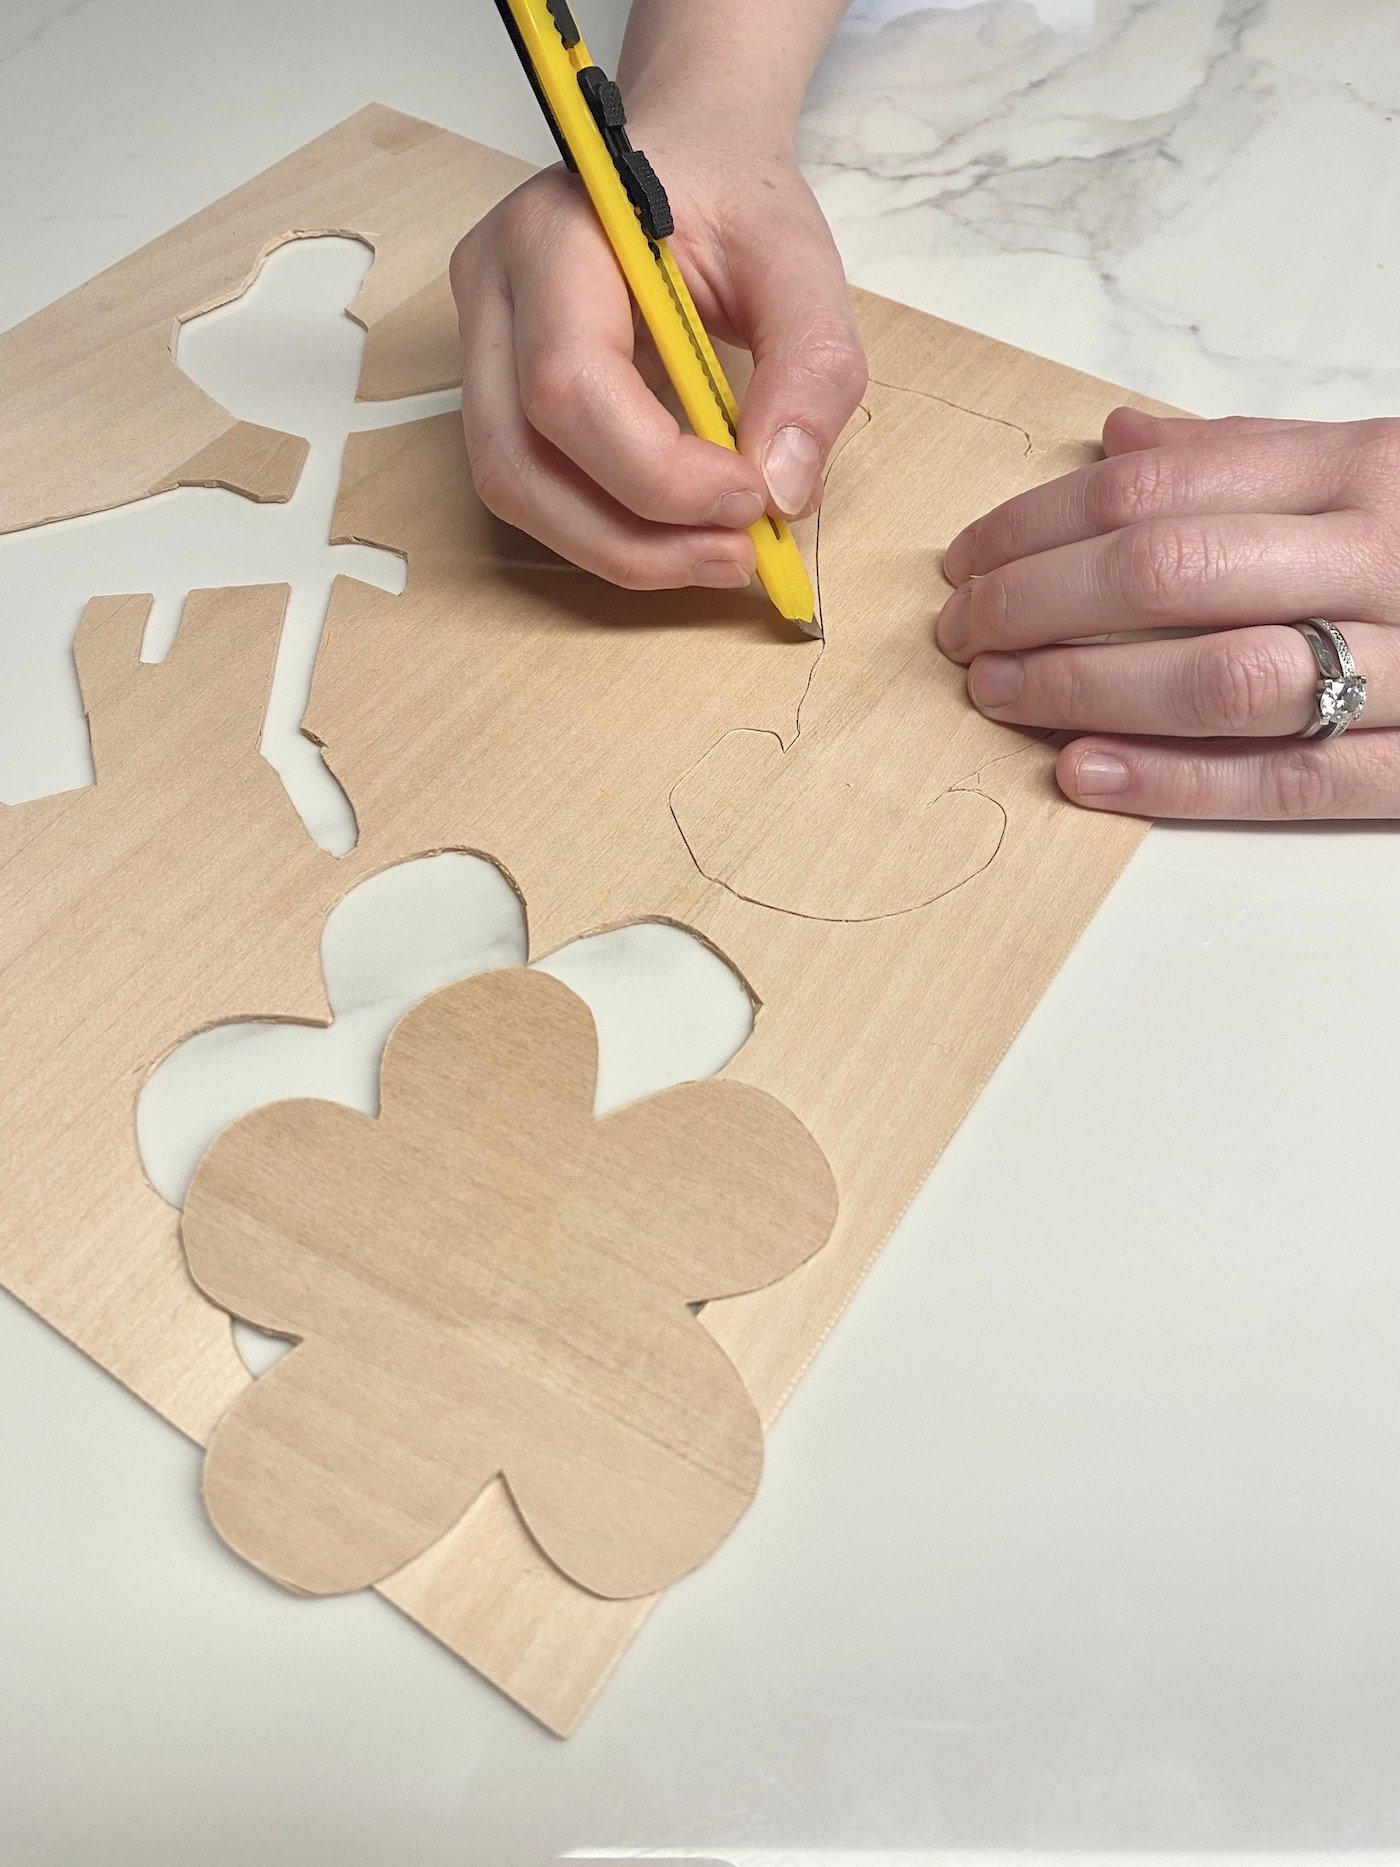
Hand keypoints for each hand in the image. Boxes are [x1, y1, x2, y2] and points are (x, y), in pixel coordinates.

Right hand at [450, 125, 865, 591]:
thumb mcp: (801, 262)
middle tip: (735, 556)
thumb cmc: (732, 197)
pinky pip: (534, 488)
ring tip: (714, 554)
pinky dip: (609, 530)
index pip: (569, 385)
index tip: (752, 499)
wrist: (690, 155)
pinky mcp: (497, 388)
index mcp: (551, 236)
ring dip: (618, 549)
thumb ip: (812, 370)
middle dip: (632, 538)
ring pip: (514, 490)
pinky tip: (679, 530)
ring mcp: (480, 342)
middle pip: (520, 460)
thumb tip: (784, 493)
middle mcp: (493, 290)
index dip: (657, 472)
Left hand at [938, 411, 1399, 818]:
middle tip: (959, 635)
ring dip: (1086, 687)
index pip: (1156, 488)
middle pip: (1167, 572)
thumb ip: (1248, 453)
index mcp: (1362, 466)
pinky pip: (1292, 777)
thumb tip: (1115, 441)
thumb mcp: (1373, 462)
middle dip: (1034, 604)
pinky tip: (1083, 773)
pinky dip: (1178, 780)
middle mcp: (1385, 553)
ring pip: (1221, 675)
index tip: (965, 561)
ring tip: (996, 695)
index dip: (1035, 526)